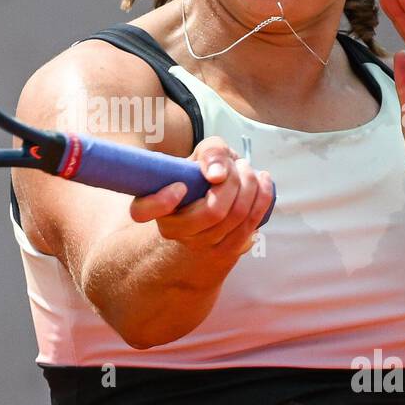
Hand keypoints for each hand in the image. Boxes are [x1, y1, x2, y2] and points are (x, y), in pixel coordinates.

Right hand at [128, 136, 271, 255]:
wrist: (216, 202)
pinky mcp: (227, 251)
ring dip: (250, 186)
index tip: (181, 186)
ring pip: (235, 217)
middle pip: (212, 212)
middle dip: (234, 181)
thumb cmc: (204, 175)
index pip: (141, 212)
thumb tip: (217, 175)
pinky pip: (250, 225)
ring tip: (249, 170)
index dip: (161, 201)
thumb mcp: (202, 155)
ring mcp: (200, 245)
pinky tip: (263, 181)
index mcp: (155, 206)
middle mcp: (173, 230)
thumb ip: (210, 152)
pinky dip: (262, 198)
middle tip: (239, 164)